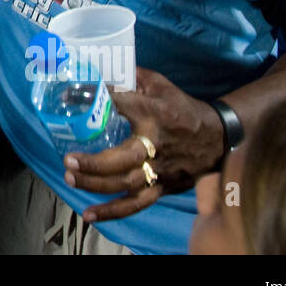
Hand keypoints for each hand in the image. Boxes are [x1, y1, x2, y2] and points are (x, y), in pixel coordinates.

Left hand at [64, 67, 223, 222]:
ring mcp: (159, 170)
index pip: (122, 105)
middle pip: (123, 158)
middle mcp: (155, 144)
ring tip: (70, 178)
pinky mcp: (161, 187)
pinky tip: (89, 215)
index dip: (99, 100)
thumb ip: (131, 76)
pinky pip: (136, 204)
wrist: (217, 138)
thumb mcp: (160, 84)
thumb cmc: (182, 108)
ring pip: (126, 183)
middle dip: (94, 162)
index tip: (73, 96)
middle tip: (67, 159)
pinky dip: (112, 212)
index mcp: (154, 113)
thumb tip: (98, 70)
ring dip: (95, 184)